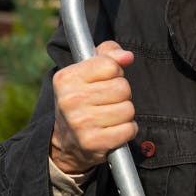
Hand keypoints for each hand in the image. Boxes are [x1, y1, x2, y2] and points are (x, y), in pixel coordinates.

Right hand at [50, 41, 137, 173]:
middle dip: (121, 94)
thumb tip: (127, 57)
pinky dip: (127, 130)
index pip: (111, 66)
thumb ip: (110, 53)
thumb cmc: (84, 96)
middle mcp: (70, 100)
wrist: (67, 140)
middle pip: (122, 88)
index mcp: (67, 78)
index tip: (104, 81)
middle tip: (106, 101)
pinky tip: (113, 130)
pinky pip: (129, 129)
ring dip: (124, 113)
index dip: (114, 72)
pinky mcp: (93, 142)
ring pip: (128, 109)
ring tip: (109, 116)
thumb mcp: (89, 69)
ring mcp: (80, 123)